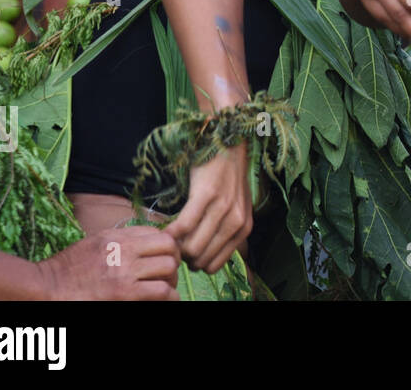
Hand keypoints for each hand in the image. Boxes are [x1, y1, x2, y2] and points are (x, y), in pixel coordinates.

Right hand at [40, 226, 180, 299]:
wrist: (45, 288)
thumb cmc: (66, 270)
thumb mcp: (93, 243)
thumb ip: (119, 241)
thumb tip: (143, 242)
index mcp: (117, 237)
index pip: (158, 233)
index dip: (167, 246)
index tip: (164, 258)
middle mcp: (124, 250)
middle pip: (169, 247)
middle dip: (174, 260)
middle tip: (168, 274)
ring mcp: (125, 271)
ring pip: (169, 267)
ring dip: (172, 279)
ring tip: (166, 288)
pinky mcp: (125, 293)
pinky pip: (162, 291)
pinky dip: (170, 296)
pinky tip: (165, 300)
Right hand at [166, 143, 252, 273]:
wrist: (229, 145)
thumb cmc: (228, 179)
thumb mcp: (237, 209)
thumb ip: (227, 233)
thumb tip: (204, 259)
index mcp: (244, 228)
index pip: (214, 265)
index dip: (196, 264)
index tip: (185, 255)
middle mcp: (237, 221)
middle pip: (201, 259)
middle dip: (184, 257)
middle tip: (174, 246)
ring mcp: (223, 208)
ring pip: (192, 247)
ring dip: (176, 246)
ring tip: (170, 237)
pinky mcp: (207, 195)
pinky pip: (184, 225)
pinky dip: (171, 232)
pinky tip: (166, 228)